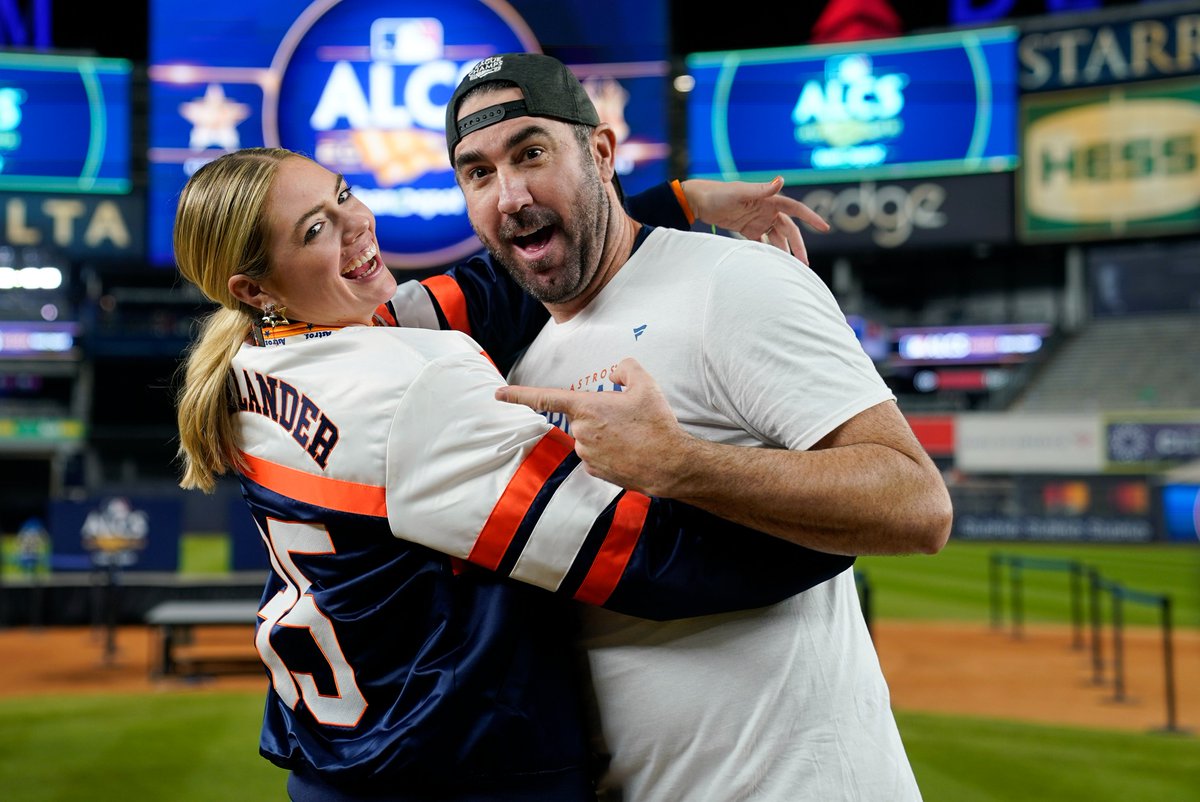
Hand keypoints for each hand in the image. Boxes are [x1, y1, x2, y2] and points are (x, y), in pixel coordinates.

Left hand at [495, 358, 688, 495]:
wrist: (670, 464)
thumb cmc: (656, 424)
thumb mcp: (646, 384)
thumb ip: (626, 369)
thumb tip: (614, 373)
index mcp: (587, 407)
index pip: (545, 397)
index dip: (519, 395)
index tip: (498, 394)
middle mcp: (580, 432)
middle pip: (583, 417)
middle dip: (601, 416)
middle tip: (629, 420)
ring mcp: (586, 454)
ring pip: (590, 437)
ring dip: (607, 435)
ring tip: (634, 437)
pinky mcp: (595, 471)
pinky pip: (597, 455)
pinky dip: (611, 451)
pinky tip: (630, 452)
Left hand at [682, 176, 828, 263]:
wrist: (698, 202)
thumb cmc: (718, 194)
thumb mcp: (740, 192)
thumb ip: (761, 189)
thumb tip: (782, 179)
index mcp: (769, 200)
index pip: (796, 209)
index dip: (811, 218)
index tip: (825, 227)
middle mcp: (767, 211)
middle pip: (789, 230)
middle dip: (798, 246)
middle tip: (804, 264)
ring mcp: (758, 221)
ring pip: (777, 239)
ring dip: (784, 251)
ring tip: (790, 268)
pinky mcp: (748, 230)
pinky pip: (763, 243)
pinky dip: (768, 252)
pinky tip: (773, 264)